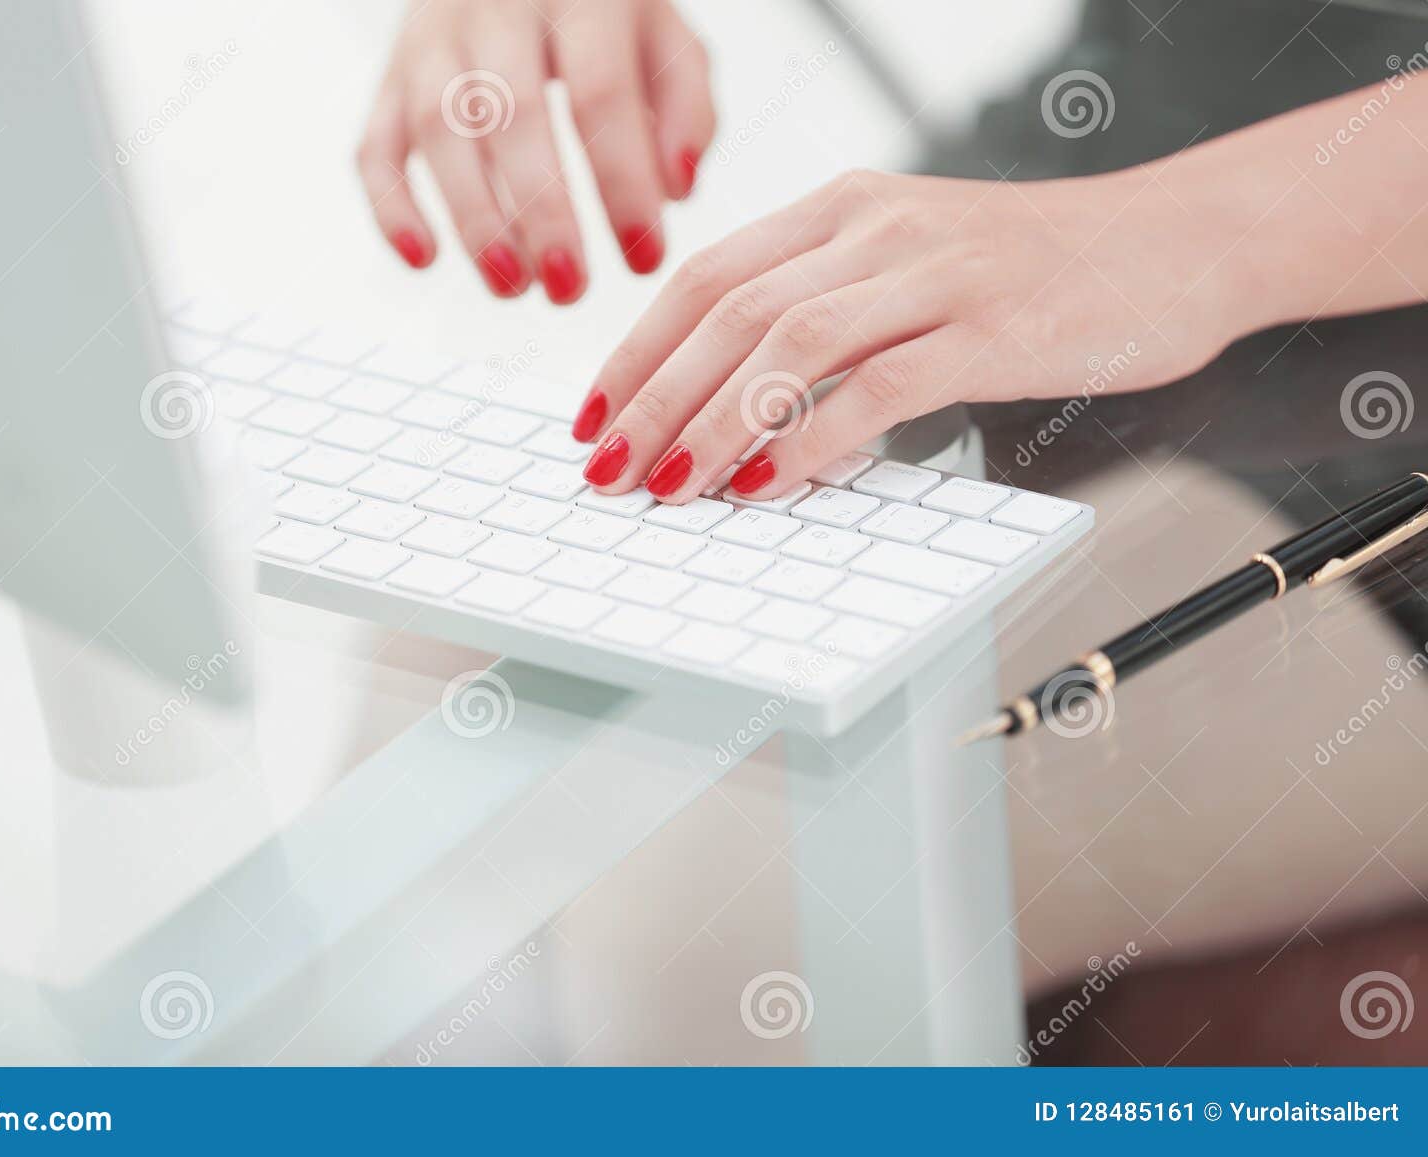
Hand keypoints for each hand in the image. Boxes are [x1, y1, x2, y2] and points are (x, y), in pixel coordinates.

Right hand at [358, 0, 713, 303]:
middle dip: (541, 214)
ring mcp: (433, 38)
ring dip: (473, 219)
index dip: (622, 185)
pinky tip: (423, 258)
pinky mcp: (391, 75)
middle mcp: (498, 5)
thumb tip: (676, 191)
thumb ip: (685, 108)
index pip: (600, 93)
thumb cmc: (601, 15)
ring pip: (438, 130)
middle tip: (569, 289)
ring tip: (512, 287)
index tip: (644, 257)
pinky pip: (375, 142)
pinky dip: (391, 205)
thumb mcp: (665, 39)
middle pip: (511, 114)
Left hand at [571, 166, 1253, 501]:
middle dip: (655, 396)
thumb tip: (730, 396)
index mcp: (844, 208)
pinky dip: (813, 440)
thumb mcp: (909, 259)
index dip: (638, 348)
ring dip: (716, 421)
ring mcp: (937, 275)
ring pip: (792, 344)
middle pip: (732, 311)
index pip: (709, 275)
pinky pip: (880, 388)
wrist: (1173, 243)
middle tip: (609, 469)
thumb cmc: (1031, 268)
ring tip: (671, 485)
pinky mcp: (993, 330)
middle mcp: (877, 228)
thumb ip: (824, 304)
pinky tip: (768, 484)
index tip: (594, 414)